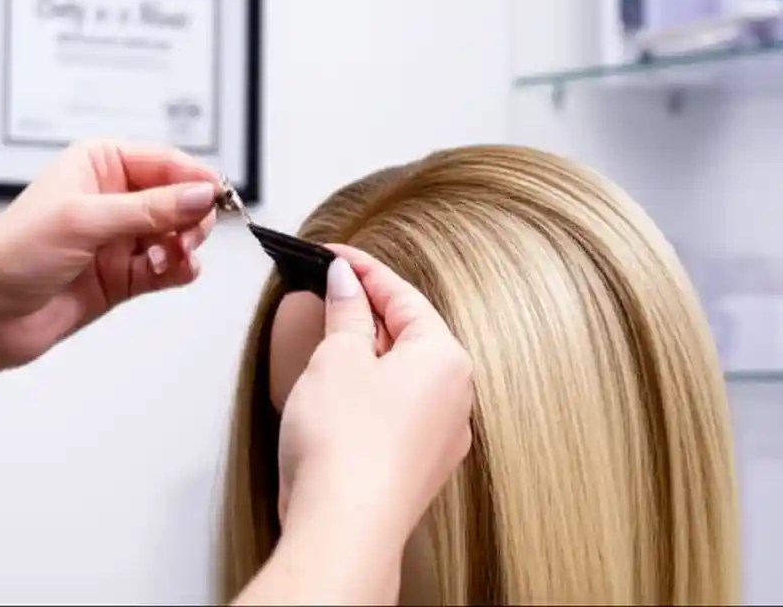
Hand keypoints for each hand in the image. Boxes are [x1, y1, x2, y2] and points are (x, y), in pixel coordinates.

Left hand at [0, 140, 220, 370]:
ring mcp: (119, 239)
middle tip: (190, 234)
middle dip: (192, 215)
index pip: (164, 161)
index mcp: (98, 163)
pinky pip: (168, 267)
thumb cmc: (12, 254)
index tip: (220, 197)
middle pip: (178, 198)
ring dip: (185, 245)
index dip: (195, 178)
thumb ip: (149, 209)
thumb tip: (201, 195)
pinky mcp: (122, 277)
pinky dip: (179, 270)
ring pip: (178, 234)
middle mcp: (112, 197)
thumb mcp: (83, 220)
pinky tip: (172, 272)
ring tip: (172, 257)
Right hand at [275, 246, 474, 545]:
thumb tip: (346, 282)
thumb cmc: (345, 445)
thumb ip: (345, 313)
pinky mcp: (418, 466)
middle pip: (410, 333)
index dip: (362, 269)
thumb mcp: (337, 359)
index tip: (332, 256)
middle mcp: (456, 396)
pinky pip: (398, 410)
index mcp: (445, 358)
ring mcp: (442, 436)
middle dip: (366, 311)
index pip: (403, 295)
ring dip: (368, 352)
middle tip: (326, 291)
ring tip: (328, 341)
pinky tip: (340, 394)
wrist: (344, 527)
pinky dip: (371, 391)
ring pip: (404, 374)